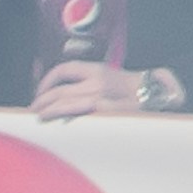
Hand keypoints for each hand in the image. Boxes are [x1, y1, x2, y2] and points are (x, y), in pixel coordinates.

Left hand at [29, 60, 160, 119]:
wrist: (159, 97)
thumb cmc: (132, 92)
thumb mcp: (109, 79)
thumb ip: (87, 84)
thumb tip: (61, 96)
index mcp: (98, 70)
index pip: (64, 70)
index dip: (47, 80)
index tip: (40, 91)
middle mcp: (98, 81)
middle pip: (60, 90)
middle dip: (42, 100)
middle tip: (34, 109)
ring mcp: (103, 97)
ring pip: (65, 103)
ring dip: (47, 111)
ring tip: (39, 117)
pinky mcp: (107, 112)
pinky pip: (79, 115)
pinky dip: (63, 117)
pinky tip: (55, 122)